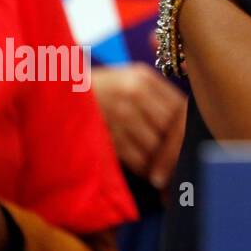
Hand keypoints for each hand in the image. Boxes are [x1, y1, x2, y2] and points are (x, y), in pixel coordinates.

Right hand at [91, 64, 187, 188]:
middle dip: (177, 150)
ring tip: (166, 172)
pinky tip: (148, 172)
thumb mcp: (130, 79)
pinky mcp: (103, 134)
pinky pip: (134, 157)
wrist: (57, 94)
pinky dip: (144, 168)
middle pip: (171, 128)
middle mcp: (133, 93)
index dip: (188, 130)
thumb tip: (187, 123)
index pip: (180, 108)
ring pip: (154, 145)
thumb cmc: (102, 88)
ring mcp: (117, 114)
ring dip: (161, 162)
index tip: (192, 144)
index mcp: (144, 78)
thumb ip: (159, 95)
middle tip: (182, 164)